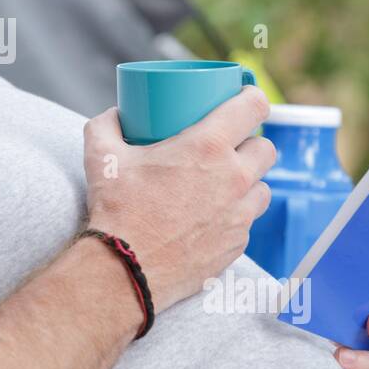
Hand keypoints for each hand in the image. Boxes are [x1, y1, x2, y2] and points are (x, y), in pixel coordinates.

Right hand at [81, 85, 273, 313]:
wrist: (124, 271)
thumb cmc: (117, 211)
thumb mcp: (102, 157)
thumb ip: (106, 125)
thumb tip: (114, 114)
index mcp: (208, 147)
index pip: (255, 107)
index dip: (252, 97)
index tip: (243, 99)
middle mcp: (234, 178)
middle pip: (266, 148)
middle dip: (249, 143)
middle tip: (226, 147)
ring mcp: (240, 214)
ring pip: (262, 188)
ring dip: (248, 182)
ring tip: (222, 185)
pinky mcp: (236, 245)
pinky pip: (247, 222)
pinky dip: (233, 216)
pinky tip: (210, 218)